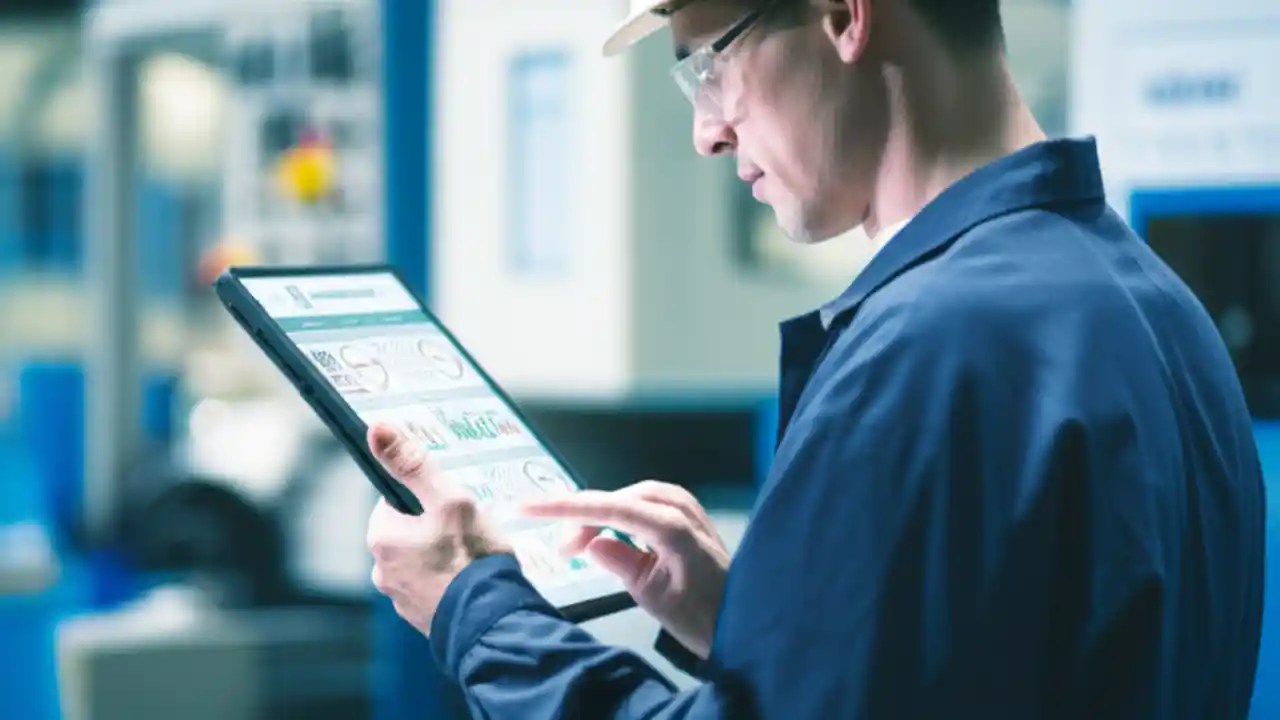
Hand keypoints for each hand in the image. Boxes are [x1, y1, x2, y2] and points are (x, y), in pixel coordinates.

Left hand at [365, 424, 511, 635]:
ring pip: (421, 561)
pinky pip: (433, 588)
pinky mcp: (421, 618)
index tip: (453, 508)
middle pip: (409, 531)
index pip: (397, 501)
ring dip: (443, 557)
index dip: (429, 499)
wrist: (492, 621)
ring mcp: (401, 598)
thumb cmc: (472, 558)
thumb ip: (414, 464)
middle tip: (469, 532)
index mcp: (382, 537)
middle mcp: (382, 570)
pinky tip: (472, 581)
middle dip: (436, 529)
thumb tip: (377, 428)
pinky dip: (449, 582)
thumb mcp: (449, 498)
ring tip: (474, 559)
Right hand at [523, 481, 729, 658]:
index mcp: (671, 525)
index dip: (563, 507)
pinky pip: (640, 504)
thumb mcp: (654, 596)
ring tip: (576, 546)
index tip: (526, 507)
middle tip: (561, 551)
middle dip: (581, 518)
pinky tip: (604, 535)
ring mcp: (684, 506)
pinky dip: (617, 515)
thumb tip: (588, 542)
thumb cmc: (703, 615)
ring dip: (598, 517)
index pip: (607, 506)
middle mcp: (679, 506)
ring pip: (625, 499)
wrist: (743, 621)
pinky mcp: (684, 514)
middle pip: (614, 499)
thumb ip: (619, 561)